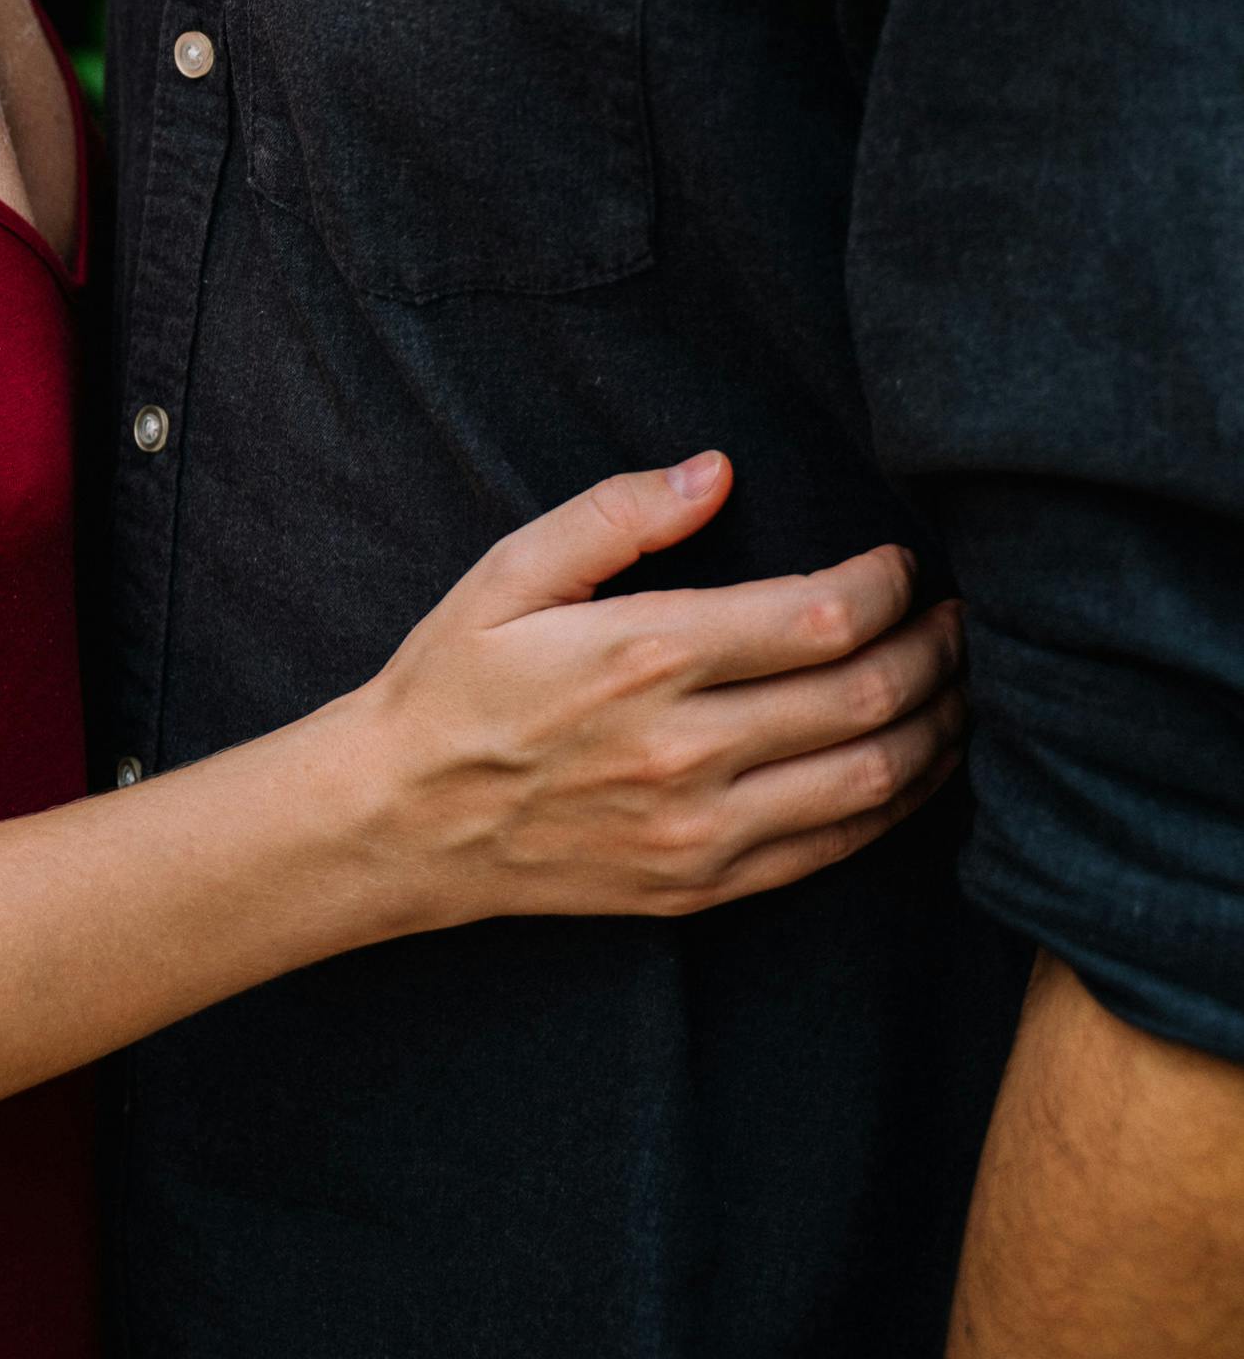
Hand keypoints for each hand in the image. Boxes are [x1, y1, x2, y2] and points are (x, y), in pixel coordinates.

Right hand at [344, 450, 963, 932]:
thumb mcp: (508, 573)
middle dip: (935, 649)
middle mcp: (685, 749)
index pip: (819, 616)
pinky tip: (913, 766)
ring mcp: (699, 830)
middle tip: (962, 617)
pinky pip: (832, 852)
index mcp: (644, 654)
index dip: (888, 584)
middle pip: (865, 697)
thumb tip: (716, 472)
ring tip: (959, 686)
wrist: (397, 820)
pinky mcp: (701, 887)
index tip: (905, 560)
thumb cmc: (451, 681)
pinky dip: (895, 806)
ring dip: (936, 729)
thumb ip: (615, 514)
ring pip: (869, 782)